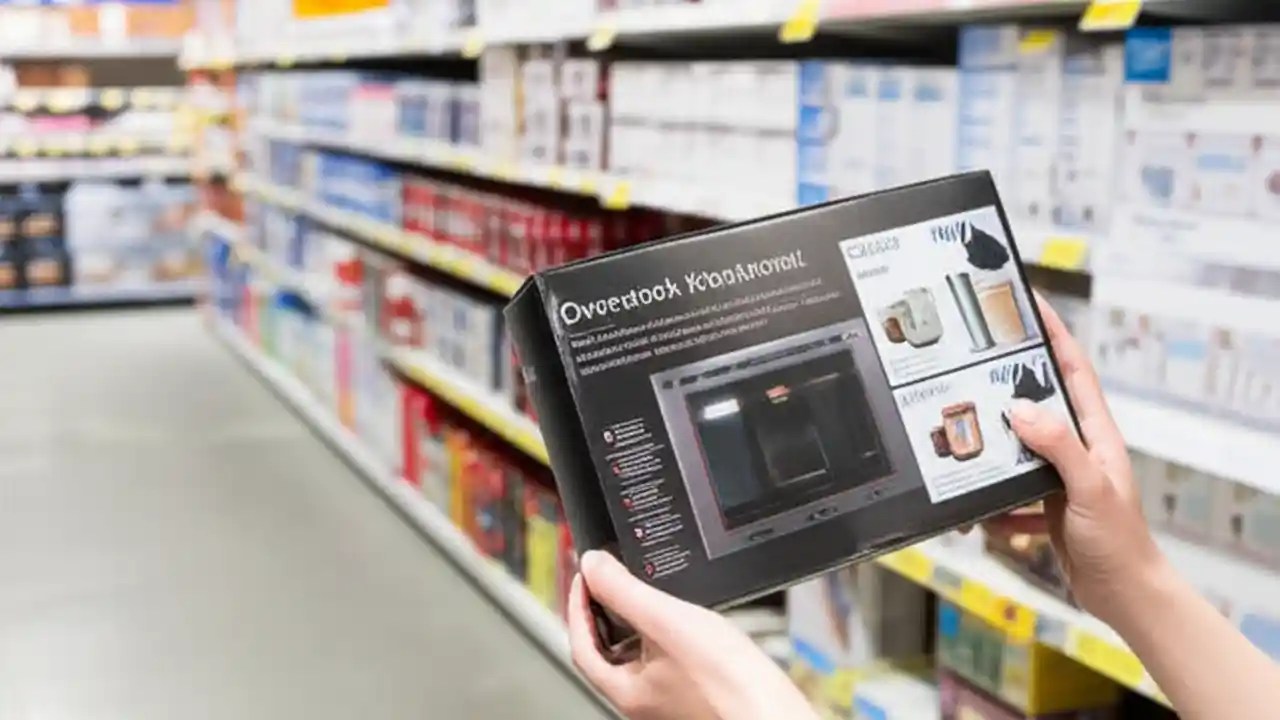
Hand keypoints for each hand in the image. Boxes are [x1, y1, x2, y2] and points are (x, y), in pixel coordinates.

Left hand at [567, 550, 817, 719]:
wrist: (774, 713)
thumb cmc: (728, 682)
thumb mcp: (666, 620)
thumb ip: (624, 591)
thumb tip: (593, 565)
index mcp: (625, 690)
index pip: (580, 644)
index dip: (577, 605)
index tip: (585, 576)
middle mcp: (643, 702)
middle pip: (607, 651)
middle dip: (606, 612)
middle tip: (611, 579)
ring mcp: (669, 701)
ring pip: (639, 656)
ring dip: (637, 623)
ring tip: (648, 594)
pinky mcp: (695, 696)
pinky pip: (667, 661)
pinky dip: (666, 635)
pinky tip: (687, 623)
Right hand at [1002, 295, 1166, 623]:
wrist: (1124, 595)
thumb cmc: (1119, 542)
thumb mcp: (1088, 488)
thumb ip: (1057, 446)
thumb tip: (1020, 408)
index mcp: (1094, 436)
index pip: (1072, 371)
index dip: (1054, 334)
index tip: (1030, 304)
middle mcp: (1076, 450)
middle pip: (1036, 404)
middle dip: (1005, 389)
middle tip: (972, 370)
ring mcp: (1059, 477)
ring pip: (1015, 451)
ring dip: (991, 456)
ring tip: (967, 453)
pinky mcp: (1045, 505)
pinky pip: (1008, 495)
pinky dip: (994, 507)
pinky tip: (985, 518)